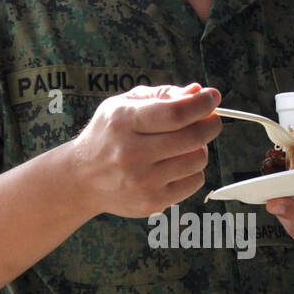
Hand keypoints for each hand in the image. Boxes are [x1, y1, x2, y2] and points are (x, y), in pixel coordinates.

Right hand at [69, 83, 221, 218]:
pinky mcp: (151, 202)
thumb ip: (161, 95)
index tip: (211, 98)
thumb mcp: (122, 105)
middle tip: (210, 120)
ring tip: (185, 145)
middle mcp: (131, 153)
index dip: (201, 104)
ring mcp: (142, 181)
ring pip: (197, 160)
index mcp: (123, 122)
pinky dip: (193, 170)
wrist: (81, 178)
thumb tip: (197, 92)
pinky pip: (194, 182)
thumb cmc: (107, 135)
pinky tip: (176, 164)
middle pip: (192, 137)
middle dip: (210, 124)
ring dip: (200, 148)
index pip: (175, 113)